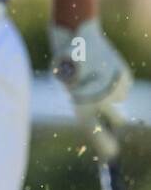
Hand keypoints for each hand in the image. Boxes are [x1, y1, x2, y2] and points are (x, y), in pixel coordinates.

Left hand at [50, 17, 131, 151]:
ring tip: (98, 73)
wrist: (76, 35)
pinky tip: (104, 64)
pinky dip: (115, 76)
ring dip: (111, 90)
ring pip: (119, 98)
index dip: (104, 145)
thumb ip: (84, 100)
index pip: (95, 134)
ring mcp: (115, 90)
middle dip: (116, 118)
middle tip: (110, 109)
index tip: (111, 154)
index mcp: (82, 106)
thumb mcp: (69, 84)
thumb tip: (98, 117)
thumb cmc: (66, 60)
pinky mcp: (124, 77)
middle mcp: (101, 102)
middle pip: (118, 120)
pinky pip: (123, 84)